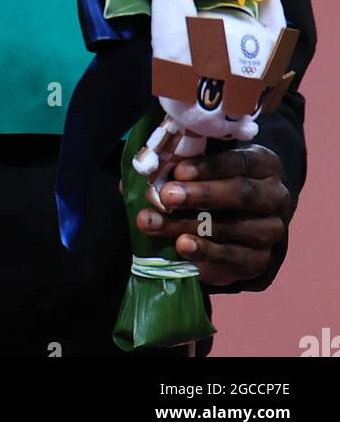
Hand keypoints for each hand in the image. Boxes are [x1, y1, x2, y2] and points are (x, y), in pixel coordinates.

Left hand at [135, 145, 290, 286]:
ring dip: (190, 225)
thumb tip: (146, 166)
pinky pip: (235, 257)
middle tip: (165, 197)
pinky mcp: (261, 259)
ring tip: (155, 223)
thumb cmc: (213, 181)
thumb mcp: (203, 166)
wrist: (235, 220)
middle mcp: (275, 196)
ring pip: (234, 228)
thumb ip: (182, 164)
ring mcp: (271, 230)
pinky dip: (206, 252)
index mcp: (264, 163)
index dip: (208, 167)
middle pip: (242, 194)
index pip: (239, 161)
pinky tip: (181, 245)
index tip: (177, 171)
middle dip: (200, 195)